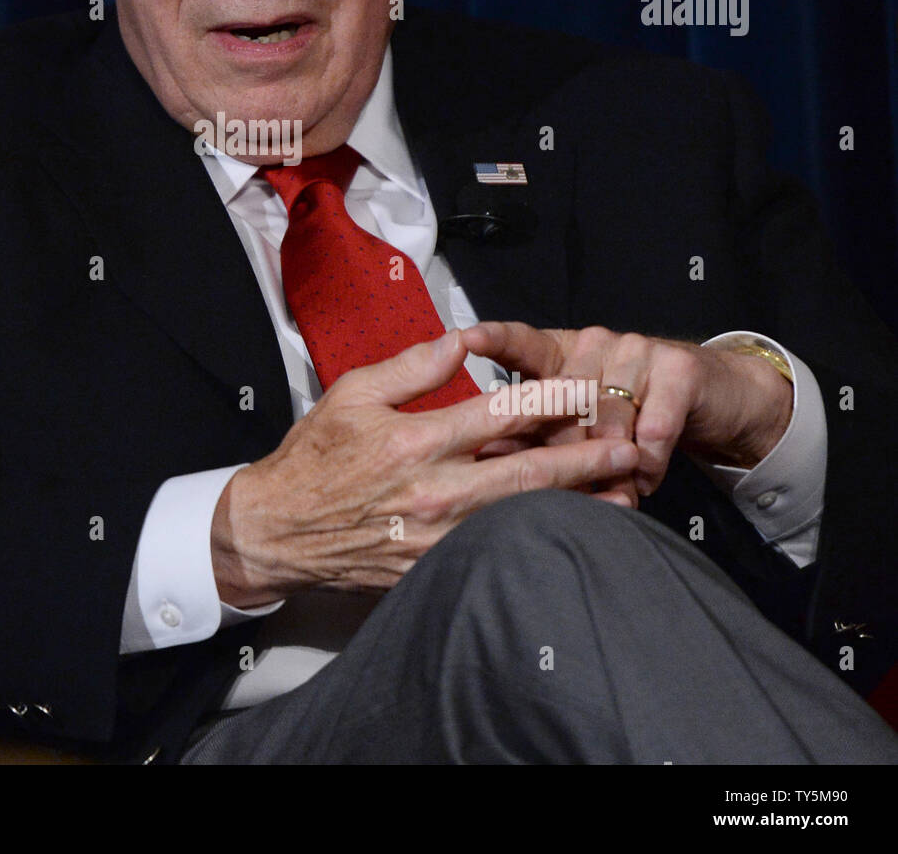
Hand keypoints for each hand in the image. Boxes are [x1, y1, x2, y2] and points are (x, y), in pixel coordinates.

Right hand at [210, 330, 639, 606]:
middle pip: (528, 471)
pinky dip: (535, 537)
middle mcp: (436, 489)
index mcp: (416, 439)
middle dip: (585, 458)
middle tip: (629, 446)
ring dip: (575, 504)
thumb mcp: (352, 393)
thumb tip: (457, 341)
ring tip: (621, 492)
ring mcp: (439, 534)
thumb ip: (410, 368)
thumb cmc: (313, 458)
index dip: (552, 399)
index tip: (588, 388)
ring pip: (522, 516)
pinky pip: (497, 548)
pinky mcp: (433, 565)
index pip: (501, 413)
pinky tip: (565, 531)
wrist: (278, 528)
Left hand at [459, 322, 793, 498]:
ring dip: (610, 462)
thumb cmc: (627, 416)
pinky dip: (649, 460)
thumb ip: (534, 432)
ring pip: (609, 416)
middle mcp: (594, 341)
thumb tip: (486, 458)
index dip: (495, 339)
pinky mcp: (678, 368)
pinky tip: (645, 476)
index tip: (468, 339)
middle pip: (564, 399)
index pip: (521, 341)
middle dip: (564, 451)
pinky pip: (653, 425)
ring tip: (615, 490)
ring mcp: (636, 349)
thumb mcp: (577, 423)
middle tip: (568, 490)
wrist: (711, 400)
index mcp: (559, 351)